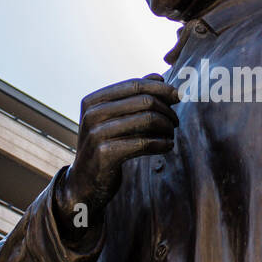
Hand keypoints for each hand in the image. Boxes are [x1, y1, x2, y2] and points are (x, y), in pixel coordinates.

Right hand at [56, 74, 178, 231]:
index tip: (178, 96)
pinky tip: (168, 146)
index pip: (135, 85)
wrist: (83, 183)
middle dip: (167, 110)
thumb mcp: (111, 119)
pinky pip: (145, 143)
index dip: (161, 88)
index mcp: (93, 101)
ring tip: (171, 134)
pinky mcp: (105, 154)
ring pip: (147, 120)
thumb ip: (131, 98)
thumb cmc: (104, 147)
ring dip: (167, 127)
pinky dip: (162, 143)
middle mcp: (92, 114)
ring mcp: (97, 134)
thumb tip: (159, 77)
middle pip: (144, 101)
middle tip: (175, 121)